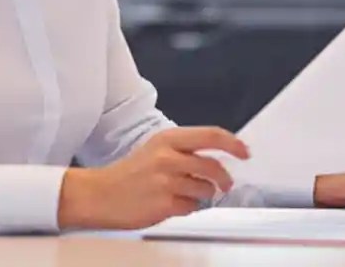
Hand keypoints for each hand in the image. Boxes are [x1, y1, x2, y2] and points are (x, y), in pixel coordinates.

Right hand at [57, 127, 248, 229]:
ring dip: (201, 195)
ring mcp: (167, 181)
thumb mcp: (155, 150)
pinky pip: (193, 207)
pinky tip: (171, 204)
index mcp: (167, 139)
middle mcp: (168, 157)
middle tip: (224, 184)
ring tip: (183, 193)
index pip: (211, 135)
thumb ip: (184, 150)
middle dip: (224, 179)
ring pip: (206, 189)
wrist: (100, 195)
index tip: (245, 152)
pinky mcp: (165, 204)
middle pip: (214, 166)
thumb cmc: (129, 174)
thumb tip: (217, 157)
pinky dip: (187, 208)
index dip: (234, 144)